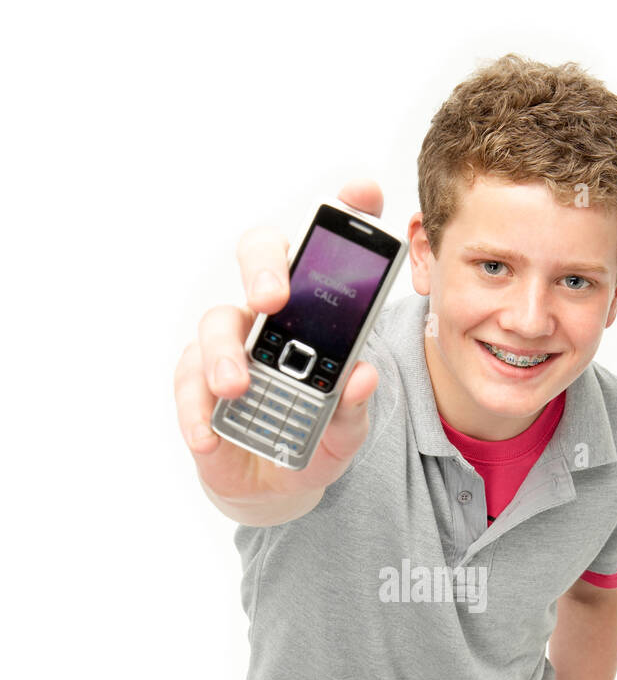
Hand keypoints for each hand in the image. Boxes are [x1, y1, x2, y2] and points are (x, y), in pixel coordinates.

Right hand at [174, 179, 384, 503]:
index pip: (327, 248)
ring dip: (225, 353)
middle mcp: (268, 313)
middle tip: (273, 297)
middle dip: (266, 267)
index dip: (345, 213)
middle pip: (259, 257)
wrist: (276, 486)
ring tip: (237, 387)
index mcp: (314, 310)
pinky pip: (189, 383)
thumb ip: (353, 406)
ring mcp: (229, 343)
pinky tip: (208, 434)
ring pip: (218, 320)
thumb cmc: (314, 438)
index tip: (364, 193)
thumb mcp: (346, 430)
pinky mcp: (196, 382)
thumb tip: (362, 376)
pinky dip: (198, 409)